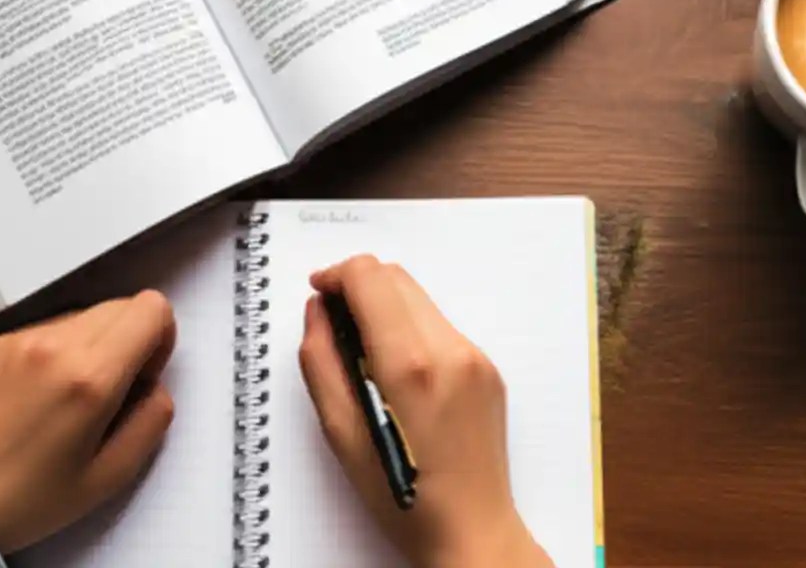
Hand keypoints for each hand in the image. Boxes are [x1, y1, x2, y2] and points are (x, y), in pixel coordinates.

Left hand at [0, 291, 176, 553]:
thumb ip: (152, 420)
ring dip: (95, 345)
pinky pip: (51, 327)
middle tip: (111, 393)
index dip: (161, 340)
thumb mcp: (112, 476)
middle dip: (132, 342)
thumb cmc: (31, 499)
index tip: (143, 378)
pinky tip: (41, 395)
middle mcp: (55, 344)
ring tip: (71, 398)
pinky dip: (61, 350)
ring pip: (87, 314)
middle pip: (122, 305)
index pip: (151, 309)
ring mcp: (21, 338)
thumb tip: (155, 384)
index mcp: (90, 378)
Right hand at [298, 256, 552, 567]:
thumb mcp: (341, 432)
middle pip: (396, 277)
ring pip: (419, 297)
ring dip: (384, 306)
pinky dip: (410, 328)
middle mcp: (449, 349)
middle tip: (334, 322)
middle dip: (358, 286)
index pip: (369, 278)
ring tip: (363, 352)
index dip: (335, 275)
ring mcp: (475, 356)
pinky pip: (439, 325)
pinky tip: (397, 372)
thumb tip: (318, 311)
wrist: (472, 530)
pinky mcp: (487, 367)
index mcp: (409, 365)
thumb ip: (321, 362)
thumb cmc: (402, 496)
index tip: (319, 294)